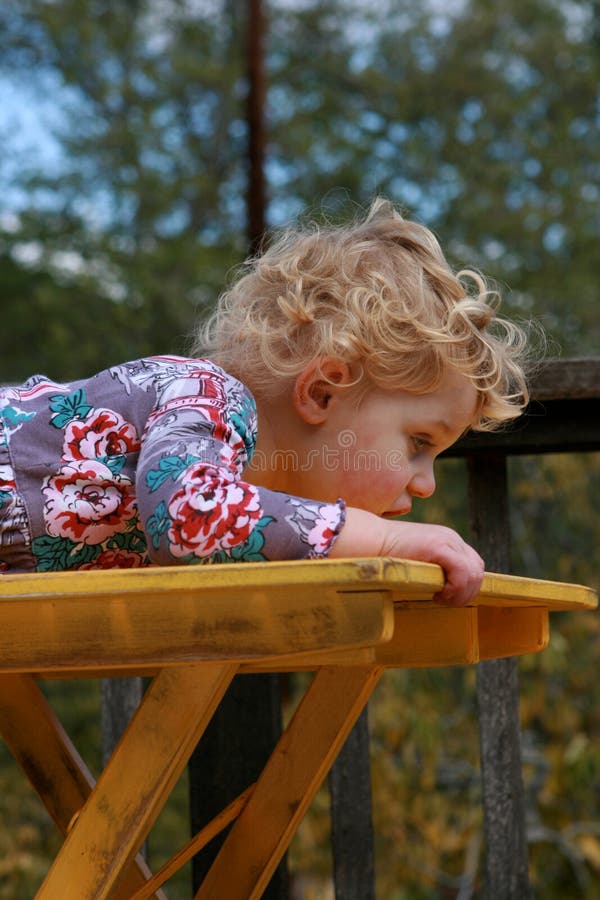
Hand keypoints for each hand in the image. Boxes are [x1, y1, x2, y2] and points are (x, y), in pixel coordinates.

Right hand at [329, 508, 484, 606]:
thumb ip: (432, 568)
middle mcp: (452, 538)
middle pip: (478, 570)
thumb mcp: (416, 560)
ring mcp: (448, 540)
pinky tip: (437, 594)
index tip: (444, 596)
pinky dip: (455, 589)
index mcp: (448, 540)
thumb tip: (441, 589)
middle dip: (465, 593)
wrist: (370, 540)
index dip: (465, 586)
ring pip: (474, 574)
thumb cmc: (385, 554)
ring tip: (439, 599)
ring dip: (459, 594)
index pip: (473, 565)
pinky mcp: (439, 546)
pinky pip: (462, 572)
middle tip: (443, 601)